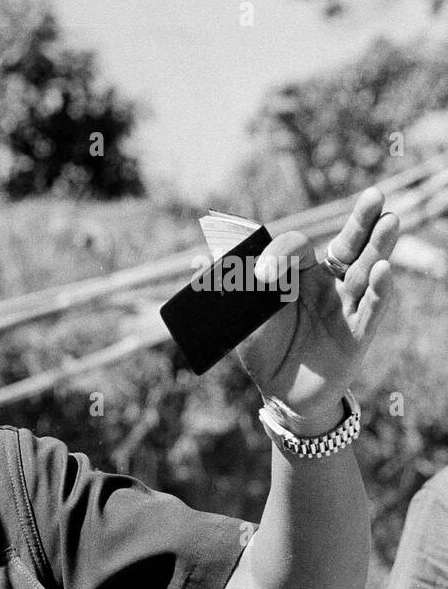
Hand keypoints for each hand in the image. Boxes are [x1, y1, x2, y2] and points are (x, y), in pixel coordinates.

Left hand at [235, 187, 400, 434]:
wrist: (279, 392)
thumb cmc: (263, 349)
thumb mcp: (242, 320)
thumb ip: (229, 290)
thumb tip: (198, 259)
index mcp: (299, 275)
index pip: (297, 247)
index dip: (279, 254)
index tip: (262, 275)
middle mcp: (329, 284)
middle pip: (349, 246)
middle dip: (362, 221)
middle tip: (374, 195)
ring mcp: (347, 307)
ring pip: (367, 271)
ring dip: (379, 247)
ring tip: (391, 220)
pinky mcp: (358, 334)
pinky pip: (372, 310)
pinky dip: (380, 291)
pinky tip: (384, 270)